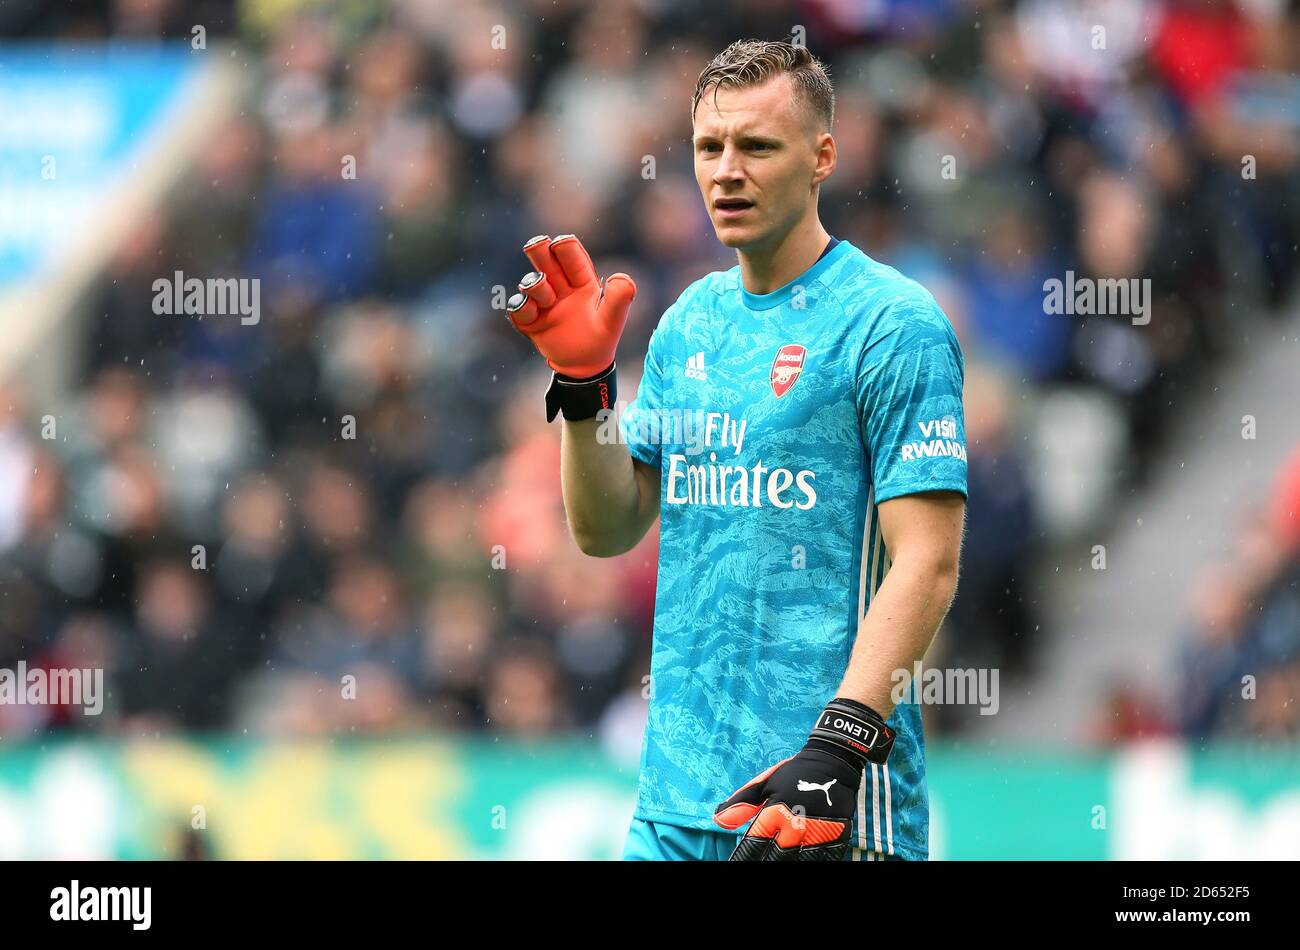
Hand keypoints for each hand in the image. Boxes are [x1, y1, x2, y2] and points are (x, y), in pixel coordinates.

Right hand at [506, 234, 635, 378]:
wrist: (583, 365)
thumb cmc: (600, 337)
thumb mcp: (613, 319)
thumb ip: (619, 299)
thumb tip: (621, 278)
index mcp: (582, 281)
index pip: (572, 258)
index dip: (565, 248)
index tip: (560, 243)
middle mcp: (560, 287)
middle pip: (546, 262)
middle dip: (540, 251)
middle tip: (537, 244)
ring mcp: (543, 302)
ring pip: (532, 283)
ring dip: (536, 285)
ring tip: (548, 296)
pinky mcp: (529, 320)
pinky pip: (519, 308)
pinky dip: (521, 307)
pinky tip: (530, 310)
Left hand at [714, 697, 895, 860]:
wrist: (833, 762)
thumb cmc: (793, 773)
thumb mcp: (764, 783)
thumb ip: (741, 804)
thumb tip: (717, 821)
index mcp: (774, 813)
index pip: (752, 847)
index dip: (742, 858)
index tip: (734, 864)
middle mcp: (795, 826)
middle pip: (775, 859)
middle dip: (765, 863)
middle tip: (759, 862)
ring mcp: (817, 834)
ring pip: (798, 862)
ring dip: (787, 863)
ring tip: (776, 862)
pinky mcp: (836, 837)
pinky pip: (823, 859)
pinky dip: (811, 861)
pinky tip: (802, 859)